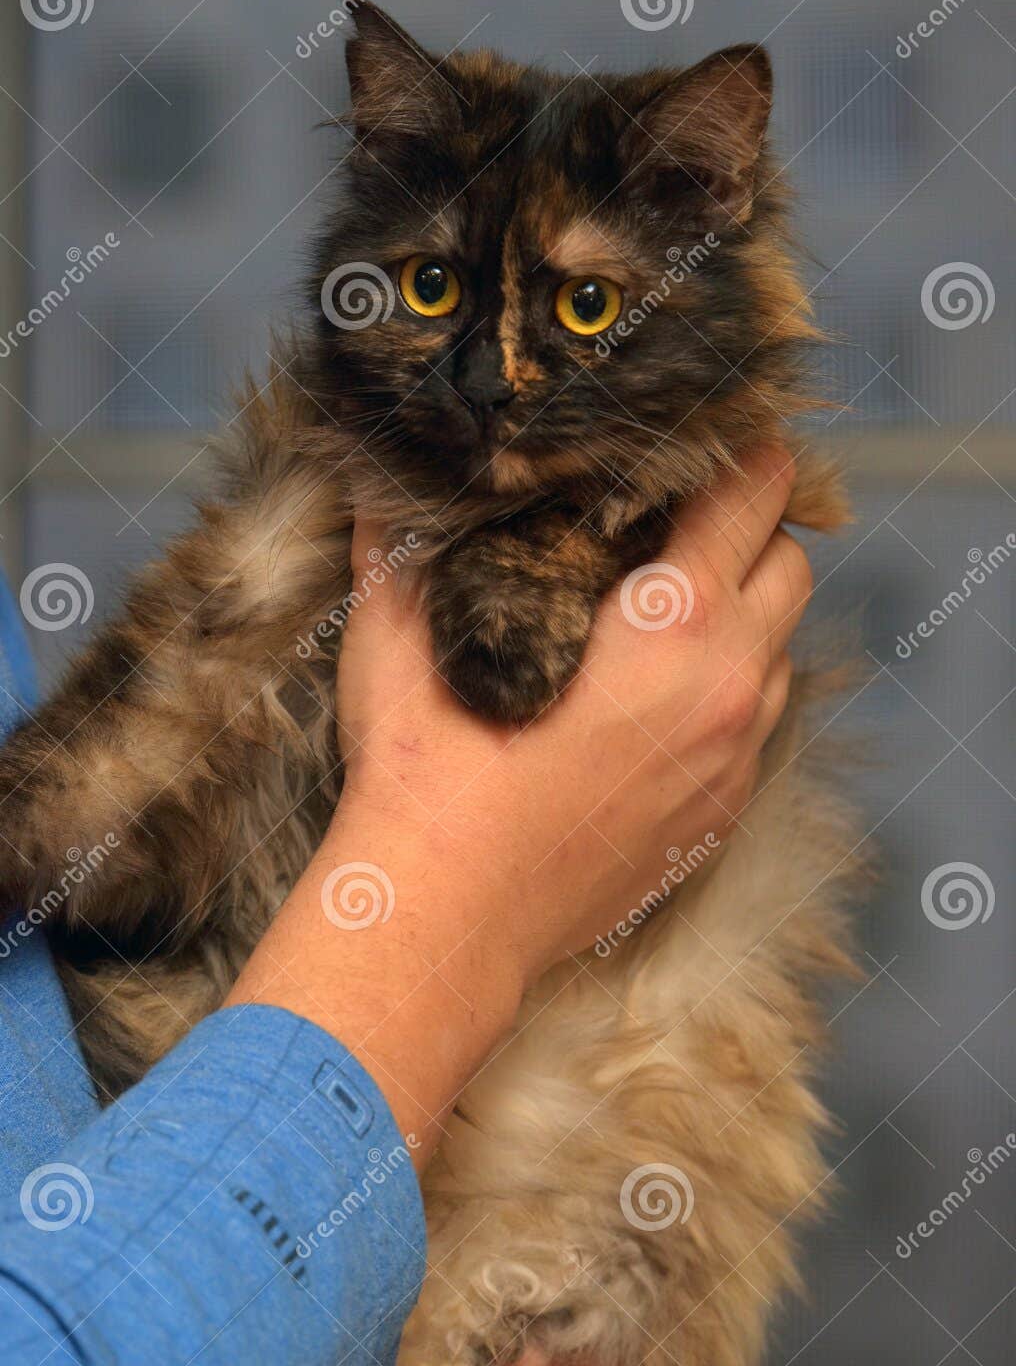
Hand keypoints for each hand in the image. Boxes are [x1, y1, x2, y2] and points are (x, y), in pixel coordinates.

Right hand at [228, 447, 810, 1155]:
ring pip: (780, 651)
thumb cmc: (426, 787)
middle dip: (749, 529)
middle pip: (789, 564)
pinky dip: (726, 691)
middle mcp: (725, 693)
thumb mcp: (398, 649)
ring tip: (664, 607)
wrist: (444, 928)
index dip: (737, 450)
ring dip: (742, 615)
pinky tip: (652, 695)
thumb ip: (400, 551)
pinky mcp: (716, 820)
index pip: (753, 496)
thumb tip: (383, 487)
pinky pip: (753, 727)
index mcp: (672, 632)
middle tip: (679, 517)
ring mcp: (731, 764)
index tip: (704, 438)